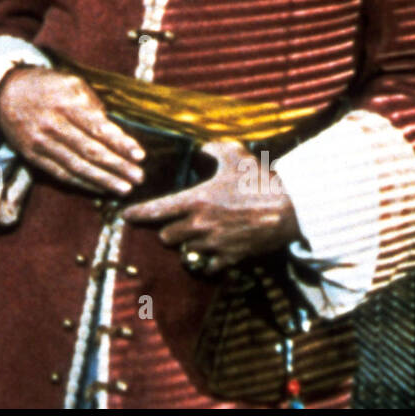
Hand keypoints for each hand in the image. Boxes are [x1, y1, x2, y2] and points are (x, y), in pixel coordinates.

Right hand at [0, 67, 145, 194]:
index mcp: (66, 103)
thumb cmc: (47, 86)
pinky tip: (99, 188)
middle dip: (117, 166)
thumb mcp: (71, 83)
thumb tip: (112, 130)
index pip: (98, 128)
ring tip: (124, 189)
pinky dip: (82, 183)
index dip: (120, 143)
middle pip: (89, 151)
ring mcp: (41, 143)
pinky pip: (60, 174)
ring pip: (76, 167)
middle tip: (139, 178)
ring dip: (103, 180)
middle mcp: (53, 125)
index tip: (140, 156)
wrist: (5, 92)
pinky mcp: (32, 156)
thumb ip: (92, 104)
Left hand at [119, 140, 300, 272]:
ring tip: (195, 236)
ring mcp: (214, 244)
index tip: (125, 215)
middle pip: (166, 236)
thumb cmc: (260, 180)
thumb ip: (213, 150)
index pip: (156, 210)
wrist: (289, 209)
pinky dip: (206, 262)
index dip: (137, 213)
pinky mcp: (230, 258)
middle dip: (167, 230)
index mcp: (196, 200)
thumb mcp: (235, 155)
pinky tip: (211, 253)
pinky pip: (208, 267)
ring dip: (187, 245)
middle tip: (174, 223)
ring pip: (185, 252)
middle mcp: (200, 225)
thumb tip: (202, 148)